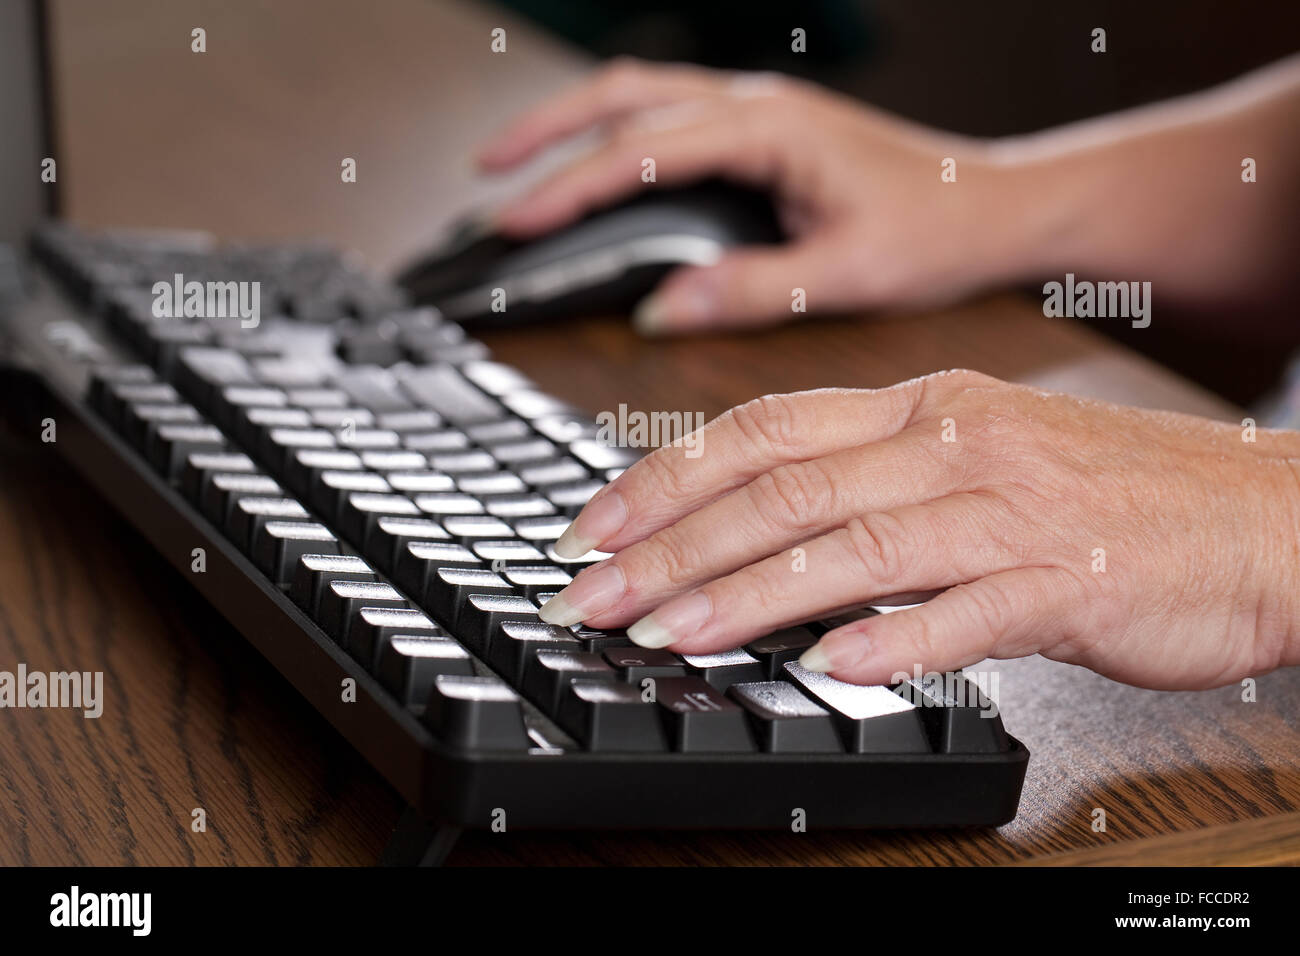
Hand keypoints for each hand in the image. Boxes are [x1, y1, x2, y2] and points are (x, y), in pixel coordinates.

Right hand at [478, 59, 1027, 333]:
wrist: (998, 205)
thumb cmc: (939, 230)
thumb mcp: (843, 272)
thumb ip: (748, 290)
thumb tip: (662, 310)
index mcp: (771, 131)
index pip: (642, 152)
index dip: (570, 186)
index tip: (513, 220)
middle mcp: (758, 107)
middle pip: (623, 96)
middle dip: (545, 129)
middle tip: (484, 173)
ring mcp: (759, 113)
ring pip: (642, 97)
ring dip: (574, 124)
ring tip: (515, 163)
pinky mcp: (764, 134)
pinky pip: (670, 118)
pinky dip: (618, 136)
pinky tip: (599, 169)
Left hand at [538, 370, 1299, 689]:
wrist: (1260, 518)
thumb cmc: (1109, 493)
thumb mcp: (976, 455)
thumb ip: (872, 483)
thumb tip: (758, 528)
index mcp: (926, 406)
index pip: (765, 429)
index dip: (668, 477)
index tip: (596, 525)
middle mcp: (955, 444)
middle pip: (783, 488)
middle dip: (672, 545)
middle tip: (595, 595)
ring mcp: (1009, 511)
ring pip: (852, 547)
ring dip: (746, 595)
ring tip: (668, 635)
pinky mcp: (1067, 584)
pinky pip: (965, 612)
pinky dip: (894, 641)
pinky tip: (834, 668)